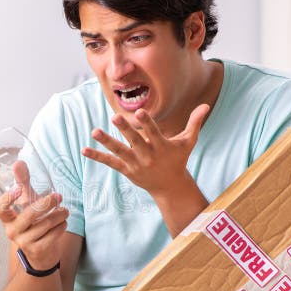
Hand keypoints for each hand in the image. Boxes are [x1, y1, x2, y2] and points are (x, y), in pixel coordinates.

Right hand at [0, 161, 68, 269]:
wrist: (40, 253)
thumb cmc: (32, 221)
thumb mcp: (27, 202)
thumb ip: (23, 182)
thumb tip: (18, 162)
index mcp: (7, 218)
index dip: (7, 199)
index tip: (18, 189)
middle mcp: (12, 231)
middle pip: (29, 214)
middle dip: (47, 203)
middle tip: (59, 196)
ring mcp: (24, 242)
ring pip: (45, 224)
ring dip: (59, 215)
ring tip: (65, 211)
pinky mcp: (37, 250)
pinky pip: (53, 234)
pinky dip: (61, 226)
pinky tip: (63, 223)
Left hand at [81, 104, 209, 197]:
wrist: (170, 187)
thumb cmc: (178, 159)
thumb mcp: (188, 141)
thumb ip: (194, 122)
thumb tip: (206, 104)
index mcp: (161, 146)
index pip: (153, 132)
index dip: (146, 122)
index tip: (138, 112)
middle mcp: (148, 155)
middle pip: (135, 141)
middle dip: (126, 130)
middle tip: (115, 117)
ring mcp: (136, 163)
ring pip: (120, 151)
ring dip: (107, 142)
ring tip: (94, 131)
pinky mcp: (127, 170)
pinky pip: (110, 163)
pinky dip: (98, 156)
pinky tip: (84, 149)